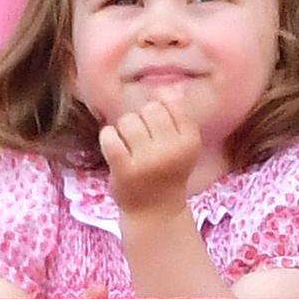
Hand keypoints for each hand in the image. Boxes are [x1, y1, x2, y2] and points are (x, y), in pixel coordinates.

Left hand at [100, 87, 200, 215]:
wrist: (154, 212)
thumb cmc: (168, 171)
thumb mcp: (184, 145)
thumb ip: (179, 117)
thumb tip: (170, 86)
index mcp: (190, 141)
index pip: (174, 102)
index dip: (162, 106)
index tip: (158, 122)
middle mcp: (171, 150)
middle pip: (150, 109)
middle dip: (142, 117)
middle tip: (143, 137)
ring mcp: (147, 161)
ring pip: (128, 120)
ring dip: (125, 128)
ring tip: (129, 144)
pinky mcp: (124, 171)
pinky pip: (110, 137)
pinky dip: (108, 137)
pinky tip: (113, 145)